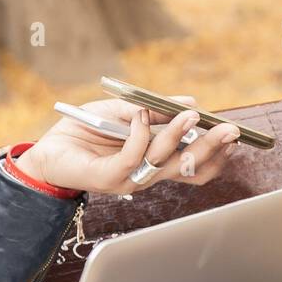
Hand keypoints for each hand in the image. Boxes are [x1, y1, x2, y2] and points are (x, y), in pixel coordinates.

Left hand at [14, 95, 241, 195]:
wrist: (47, 151)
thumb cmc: (86, 131)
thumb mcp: (125, 111)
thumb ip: (156, 108)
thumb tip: (192, 103)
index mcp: (156, 160)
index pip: (195, 165)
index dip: (217, 153)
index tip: (234, 133)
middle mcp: (147, 173)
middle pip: (190, 168)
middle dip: (212, 149)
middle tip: (230, 131)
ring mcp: (129, 178)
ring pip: (164, 161)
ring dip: (179, 137)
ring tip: (191, 115)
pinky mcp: (109, 177)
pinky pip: (133, 155)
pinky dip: (141, 133)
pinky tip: (141, 115)